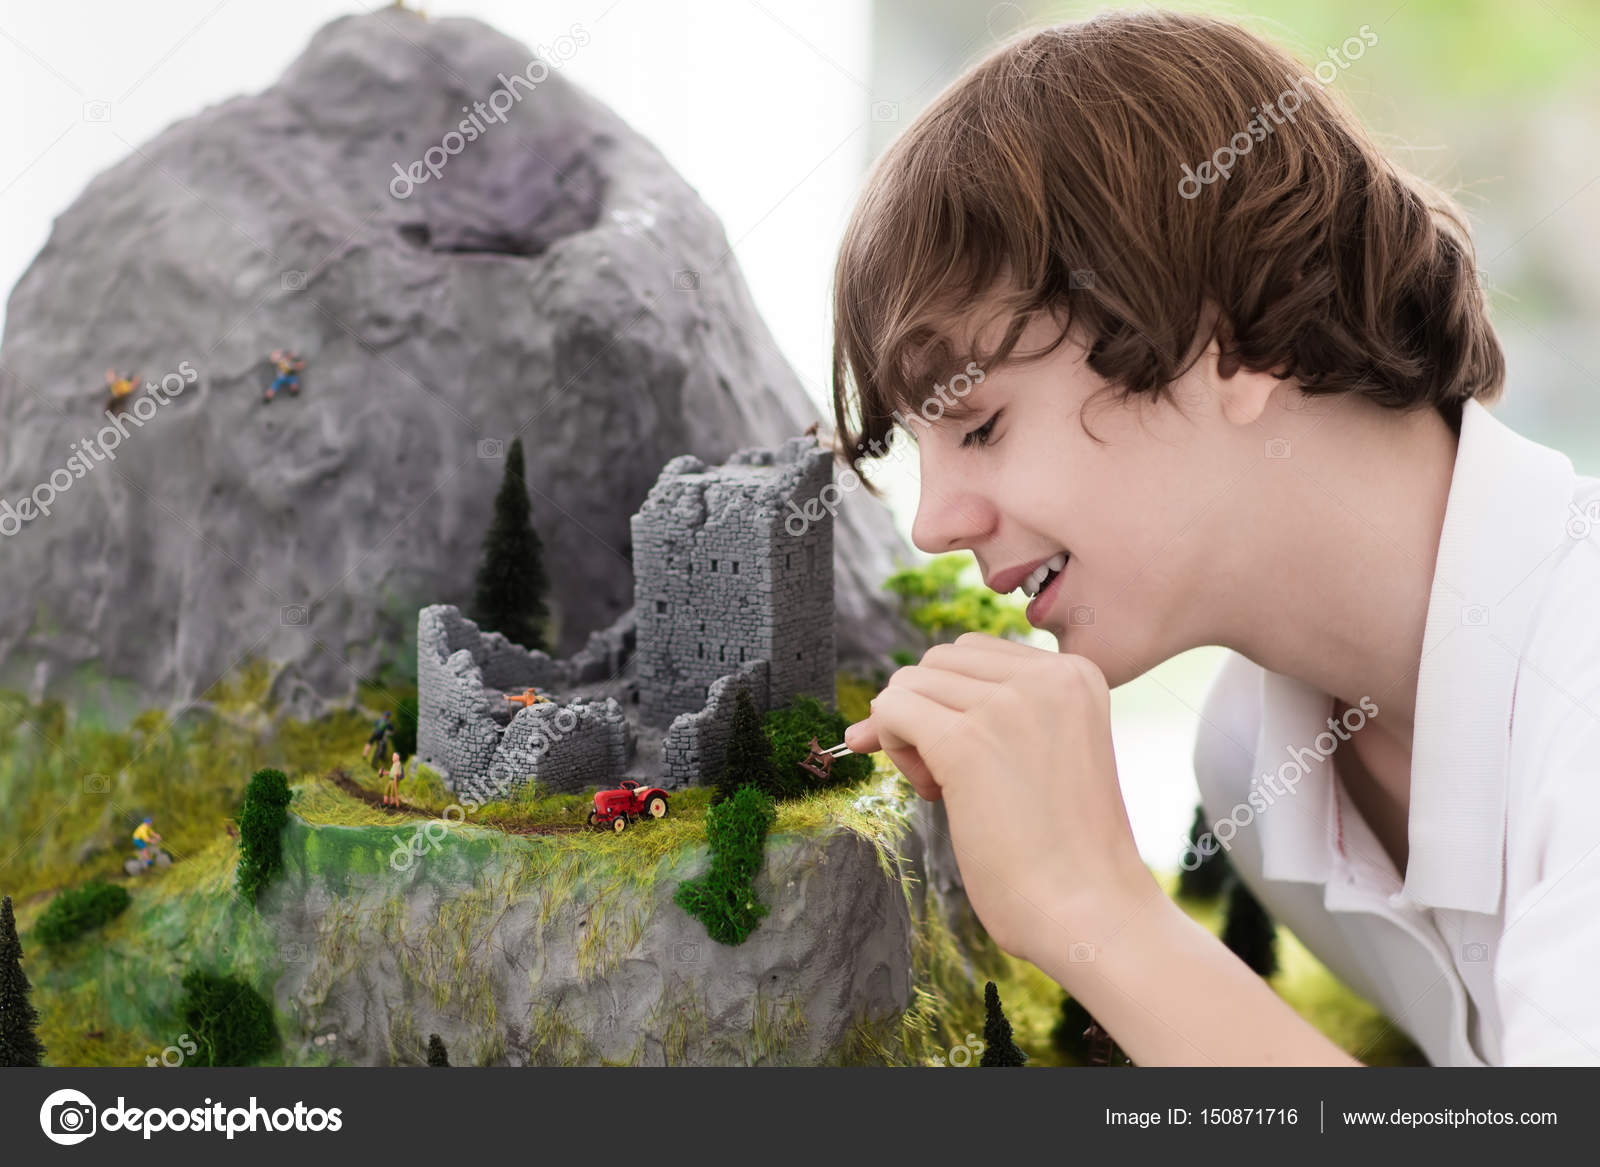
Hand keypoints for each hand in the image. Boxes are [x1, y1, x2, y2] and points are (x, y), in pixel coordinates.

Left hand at [845, 632, 1155, 965]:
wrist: (1091, 909)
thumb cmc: (1063, 847)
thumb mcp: (1045, 750)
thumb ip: (993, 710)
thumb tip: (887, 698)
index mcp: (1075, 672)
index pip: (975, 653)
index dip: (954, 703)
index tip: (969, 757)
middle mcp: (1046, 676)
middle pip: (938, 662)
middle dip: (930, 712)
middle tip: (957, 778)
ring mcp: (1006, 706)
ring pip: (909, 682)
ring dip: (910, 733)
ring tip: (950, 789)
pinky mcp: (966, 743)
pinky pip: (891, 708)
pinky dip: (890, 744)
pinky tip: (934, 790)